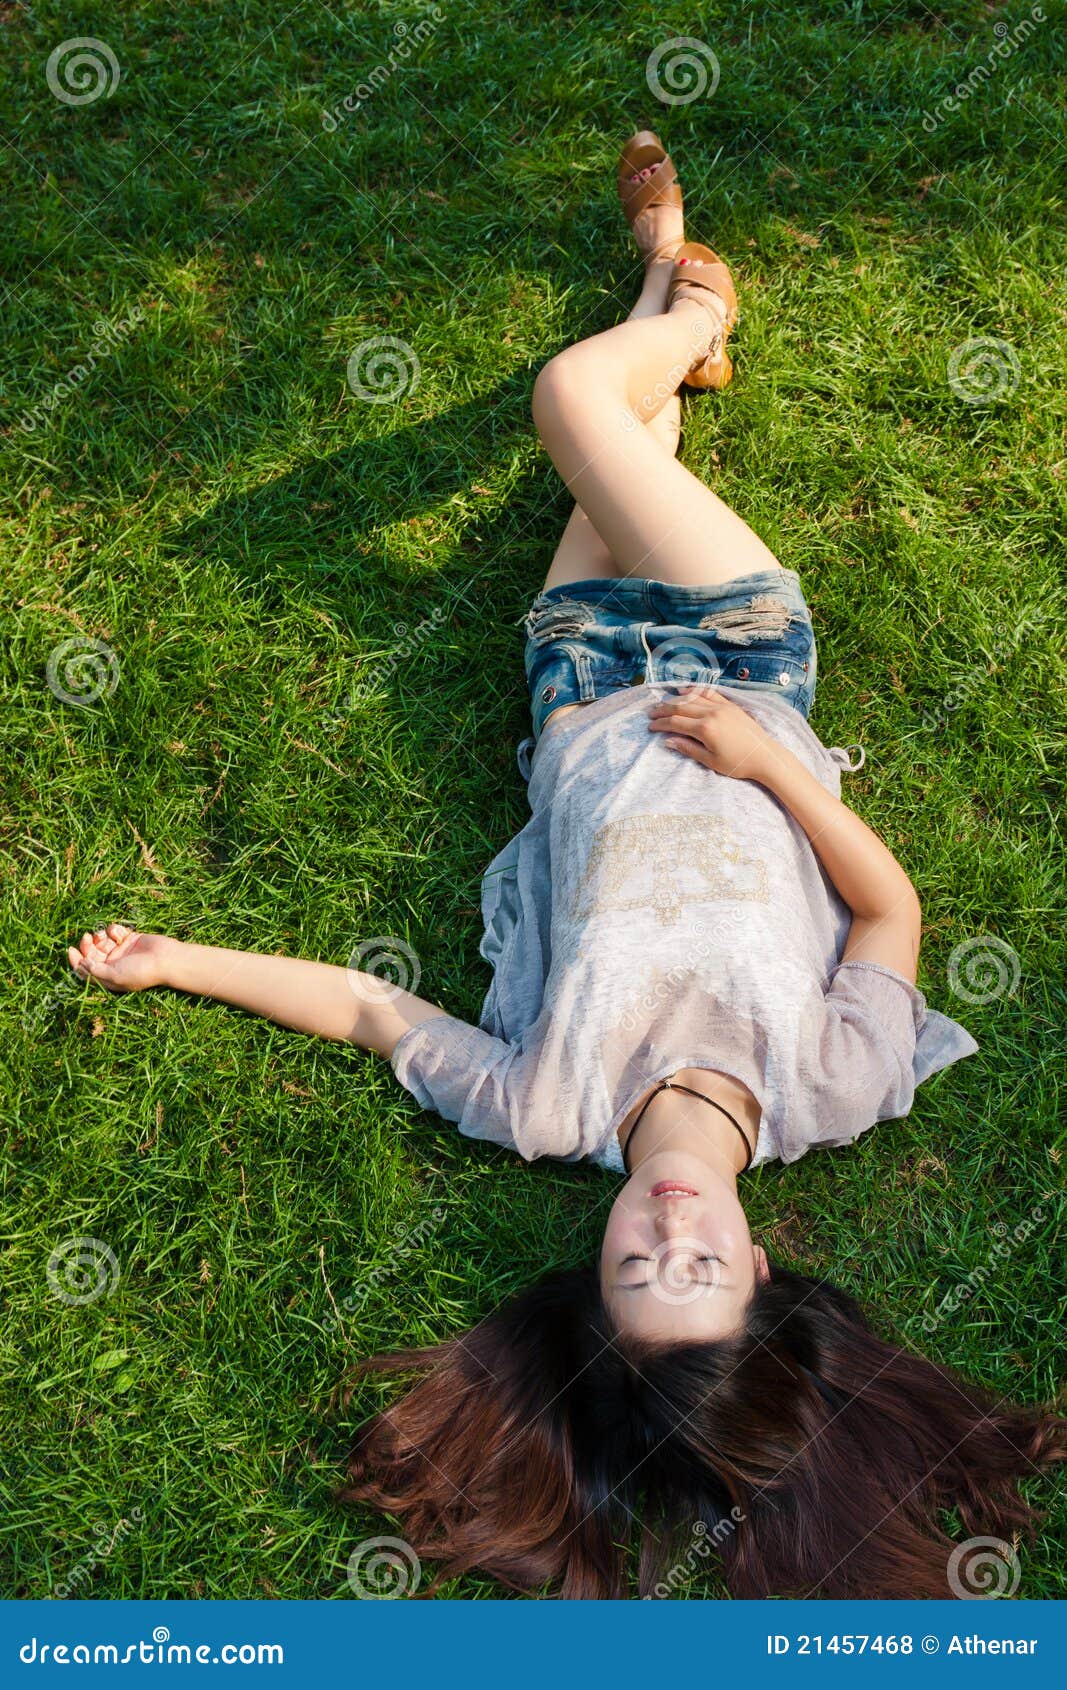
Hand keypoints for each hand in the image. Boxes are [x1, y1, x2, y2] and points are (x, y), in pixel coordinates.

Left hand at [67, 924, 173, 992]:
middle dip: (86, 945)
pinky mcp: (129, 939)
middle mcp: (113, 964)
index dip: (76, 961)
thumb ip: (95, 971)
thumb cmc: (142, 972)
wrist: (167, 959)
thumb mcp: (115, 976)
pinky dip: (114, 930)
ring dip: (99, 936)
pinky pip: (114, 932)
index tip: (70, 950)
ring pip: (101, 941)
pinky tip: (120, 933)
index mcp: (108, 977)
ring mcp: (121, 951)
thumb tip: (81, 964)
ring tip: (103, 935)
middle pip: (92, 953)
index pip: (86, 970)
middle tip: (87, 937)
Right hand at [647, 685, 776, 781]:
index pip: (675, 722)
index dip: (660, 724)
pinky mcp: (730, 705)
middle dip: (663, 709)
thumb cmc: (738, 763)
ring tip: (664, 702)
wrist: (765, 756)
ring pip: (693, 697)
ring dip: (676, 699)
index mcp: (705, 729)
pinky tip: (687, 691)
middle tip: (651, 713)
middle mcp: (712, 713)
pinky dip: (696, 691)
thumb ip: (688, 748)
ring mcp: (722, 707)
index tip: (650, 727)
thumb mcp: (710, 761)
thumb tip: (668, 741)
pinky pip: (709, 693)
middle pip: (681, 707)